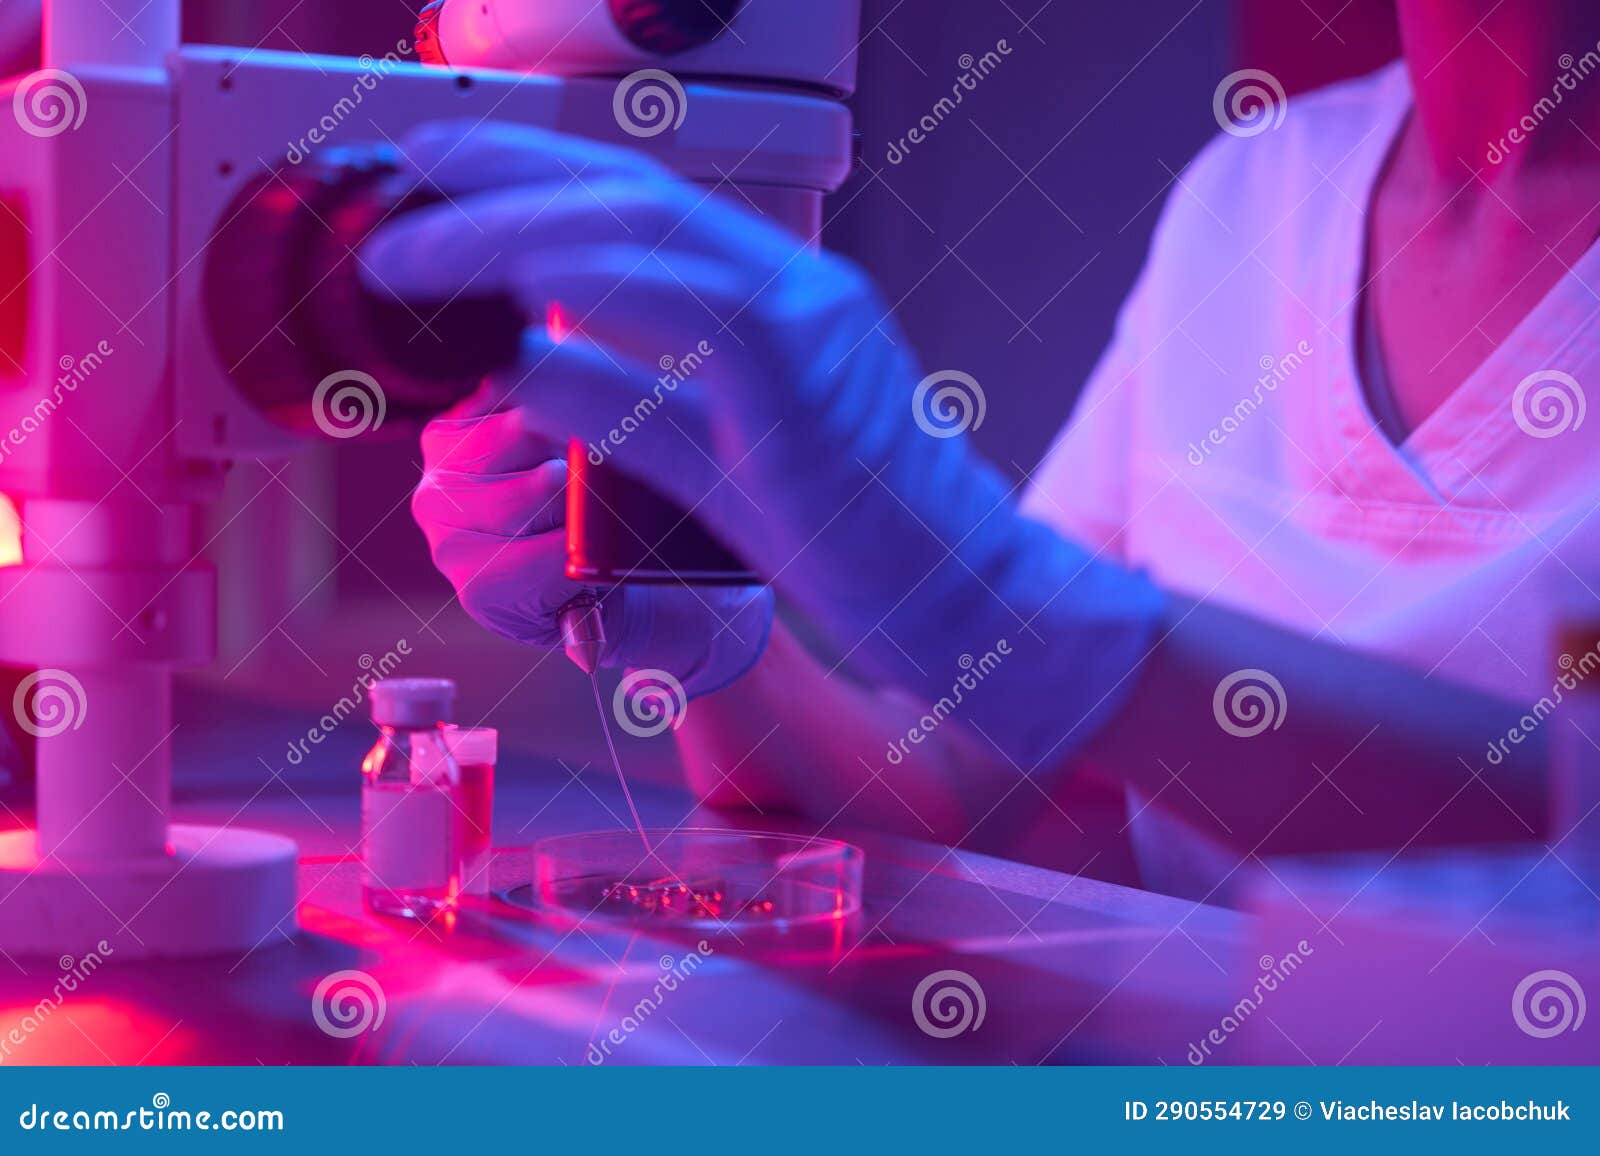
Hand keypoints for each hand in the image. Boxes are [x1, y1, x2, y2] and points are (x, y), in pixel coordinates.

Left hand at [369, 121, 1162, 765]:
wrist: (974, 602)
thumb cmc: (858, 539)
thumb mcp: (719, 463)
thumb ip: (631, 408)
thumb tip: (524, 362)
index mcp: (784, 299)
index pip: (644, 209)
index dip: (534, 175)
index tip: (444, 166)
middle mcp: (802, 293)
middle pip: (634, 198)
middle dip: (506, 173)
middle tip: (410, 164)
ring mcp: (814, 336)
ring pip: (650, 243)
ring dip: (517, 234)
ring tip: (415, 248)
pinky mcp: (812, 400)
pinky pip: (692, 330)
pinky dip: (595, 314)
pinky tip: (512, 317)